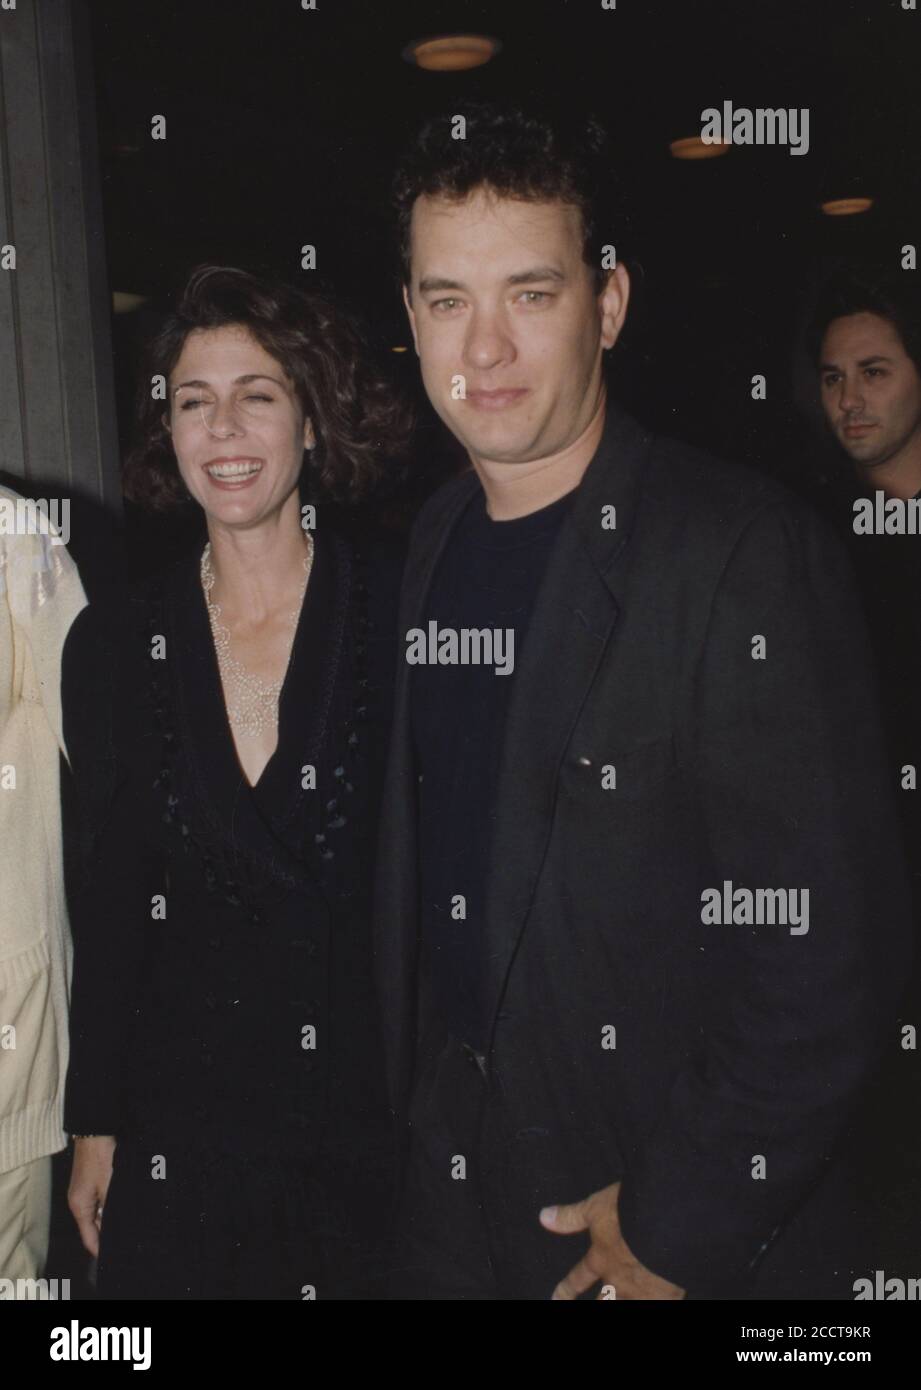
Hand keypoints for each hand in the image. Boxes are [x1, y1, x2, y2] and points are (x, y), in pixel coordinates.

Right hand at [68, 1135, 115, 1257]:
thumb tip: (115, 1228)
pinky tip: (122, 1207)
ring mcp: (83, 1192)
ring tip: (126, 1225)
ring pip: (98, 1214)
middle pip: (93, 1227)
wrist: (95, 1130)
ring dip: (110, 1219)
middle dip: (107, 1234)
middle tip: (125, 1241)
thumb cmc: (100, 1157)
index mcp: (79, 1207)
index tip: (113, 1257)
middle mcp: (78, 1202)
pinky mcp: (91, 1182)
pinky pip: (100, 1202)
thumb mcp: (109, 1186)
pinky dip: (109, 1207)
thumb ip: (111, 1210)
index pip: (89, 1238)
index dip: (101, 1250)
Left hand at [540, 1181, 685, 1299]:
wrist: (668, 1225)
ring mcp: (644, 1291)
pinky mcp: (669, 1294)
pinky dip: (654, 1302)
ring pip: (627, 1306)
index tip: (556, 1298)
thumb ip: (571, 1216)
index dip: (566, 1290)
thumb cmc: (630, 1212)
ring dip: (620, 1305)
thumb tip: (543, 1217)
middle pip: (602, 1303)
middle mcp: (619, 1281)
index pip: (578, 1278)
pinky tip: (657, 1301)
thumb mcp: (595, 1208)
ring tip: (618, 1312)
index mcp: (601, 1259)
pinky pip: (657, 1303)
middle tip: (582, 1312)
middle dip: (593, 1308)